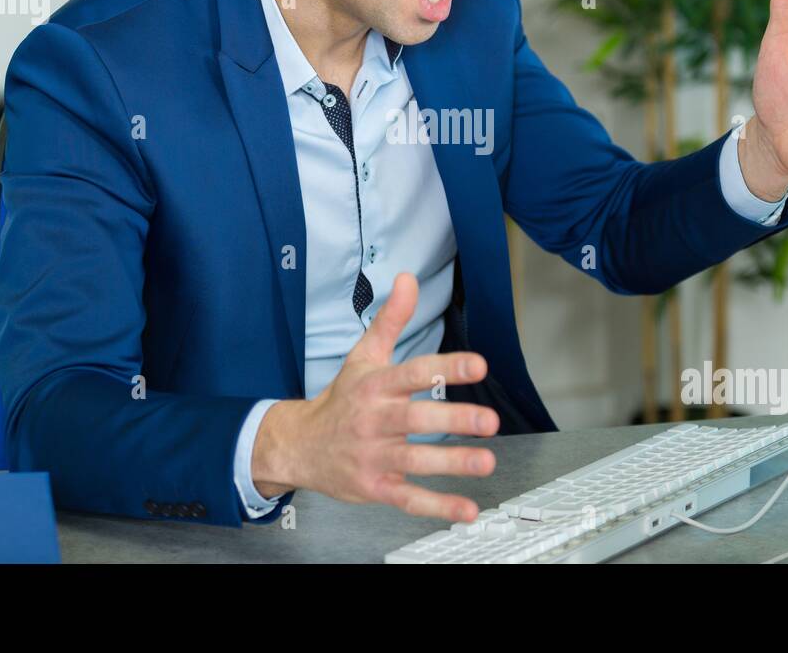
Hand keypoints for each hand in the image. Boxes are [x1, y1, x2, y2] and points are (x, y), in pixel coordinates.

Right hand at [250, 272, 499, 521]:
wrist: (298, 446)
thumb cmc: (340, 399)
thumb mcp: (364, 356)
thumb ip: (392, 319)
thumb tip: (407, 278)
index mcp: (375, 386)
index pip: (414, 372)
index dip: (446, 367)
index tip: (478, 364)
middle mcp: (375, 421)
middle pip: (416, 419)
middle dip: (454, 420)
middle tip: (489, 420)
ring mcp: (374, 456)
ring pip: (416, 461)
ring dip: (452, 463)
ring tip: (487, 462)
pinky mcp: (375, 487)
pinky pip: (409, 498)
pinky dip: (438, 506)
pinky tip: (467, 508)